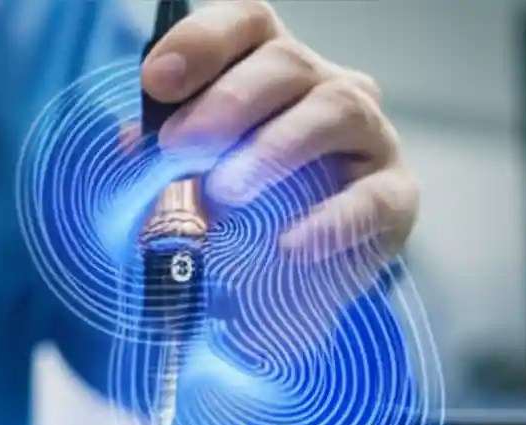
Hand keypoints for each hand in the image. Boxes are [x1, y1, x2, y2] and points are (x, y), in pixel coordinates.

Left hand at [141, 0, 416, 261]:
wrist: (272, 296)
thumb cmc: (230, 220)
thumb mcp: (184, 183)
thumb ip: (163, 155)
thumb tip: (131, 143)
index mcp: (269, 69)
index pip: (246, 23)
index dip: (202, 42)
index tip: (156, 81)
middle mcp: (326, 87)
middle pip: (285, 62)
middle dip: (227, 102)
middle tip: (180, 147)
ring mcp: (369, 138)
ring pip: (332, 111)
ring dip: (271, 149)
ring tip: (224, 192)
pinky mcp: (394, 197)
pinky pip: (370, 198)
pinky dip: (328, 221)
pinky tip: (287, 244)